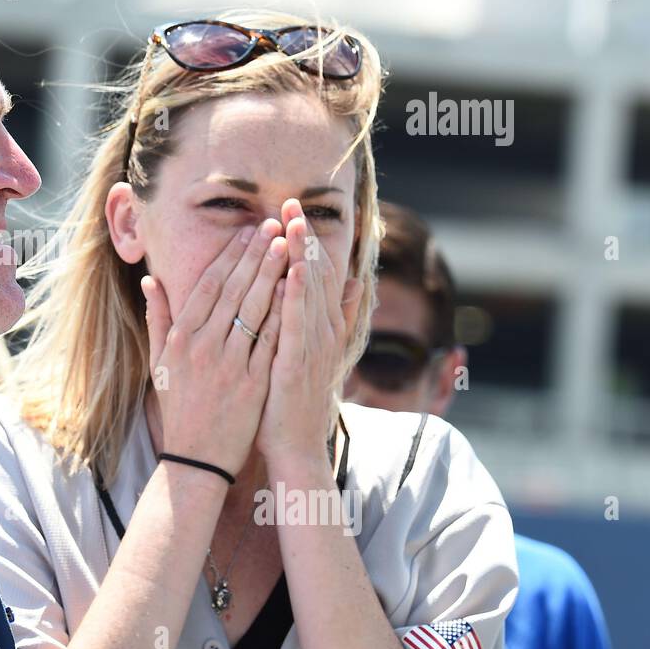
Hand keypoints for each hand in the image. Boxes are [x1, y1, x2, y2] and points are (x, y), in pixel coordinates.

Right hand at [142, 218, 289, 477]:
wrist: (196, 458)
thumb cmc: (179, 407)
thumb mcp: (159, 362)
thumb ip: (156, 319)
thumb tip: (150, 280)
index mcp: (181, 338)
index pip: (209, 286)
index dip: (230, 255)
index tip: (247, 231)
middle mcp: (204, 346)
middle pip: (235, 290)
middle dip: (256, 255)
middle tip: (275, 225)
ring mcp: (229, 364)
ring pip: (255, 309)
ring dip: (273, 274)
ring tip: (289, 246)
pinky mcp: (253, 382)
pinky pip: (271, 341)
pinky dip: (284, 313)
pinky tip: (297, 290)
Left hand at [256, 199, 362, 469]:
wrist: (295, 447)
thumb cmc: (296, 402)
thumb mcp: (319, 355)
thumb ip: (336, 319)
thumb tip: (357, 286)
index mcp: (321, 328)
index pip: (316, 275)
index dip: (308, 242)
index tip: (295, 211)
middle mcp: (321, 332)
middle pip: (315, 275)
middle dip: (304, 238)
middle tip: (292, 201)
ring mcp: (312, 346)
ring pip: (308, 292)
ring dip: (302, 255)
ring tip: (292, 221)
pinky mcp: (298, 362)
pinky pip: (297, 322)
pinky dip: (297, 294)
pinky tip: (293, 268)